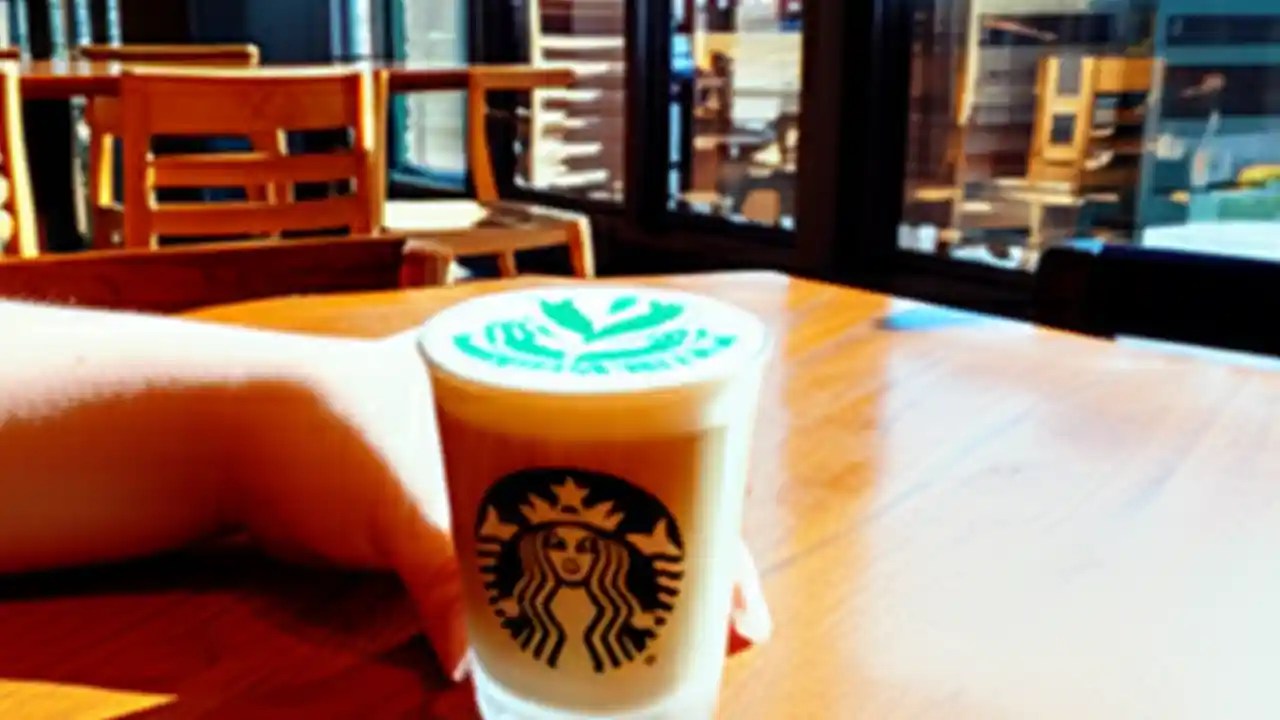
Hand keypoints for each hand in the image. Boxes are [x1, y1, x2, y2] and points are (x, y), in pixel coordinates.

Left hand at [233, 329, 770, 677]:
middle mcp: (534, 427)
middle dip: (686, 566)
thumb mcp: (397, 496)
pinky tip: (565, 651)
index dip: (713, 524)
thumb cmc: (323, 424)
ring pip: (590, 538)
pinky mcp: (456, 517)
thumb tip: (476, 674)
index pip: (661, 447)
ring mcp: (497, 474)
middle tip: (726, 634)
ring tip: (660, 655)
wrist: (233, 433)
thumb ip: (444, 577)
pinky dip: (552, 610)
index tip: (738, 600)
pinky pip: (528, 568)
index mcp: (541, 385)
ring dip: (624, 596)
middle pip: (640, 497)